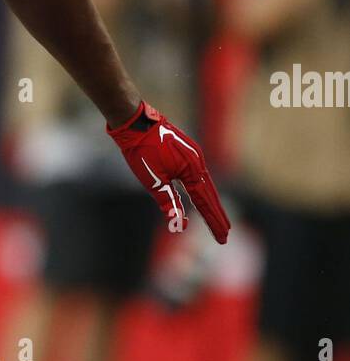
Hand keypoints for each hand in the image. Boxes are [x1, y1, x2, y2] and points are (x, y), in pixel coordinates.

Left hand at [107, 101, 230, 243]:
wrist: (136, 123)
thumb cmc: (143, 152)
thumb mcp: (153, 181)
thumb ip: (169, 202)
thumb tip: (180, 225)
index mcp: (192, 171)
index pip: (206, 202)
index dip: (213, 221)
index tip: (223, 237)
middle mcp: (197, 162)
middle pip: (210, 195)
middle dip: (216, 216)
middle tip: (225, 235)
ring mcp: (193, 155)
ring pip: (205, 185)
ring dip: (210, 203)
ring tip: (216, 220)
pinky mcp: (186, 151)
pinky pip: (198, 175)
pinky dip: (202, 190)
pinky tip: (201, 195)